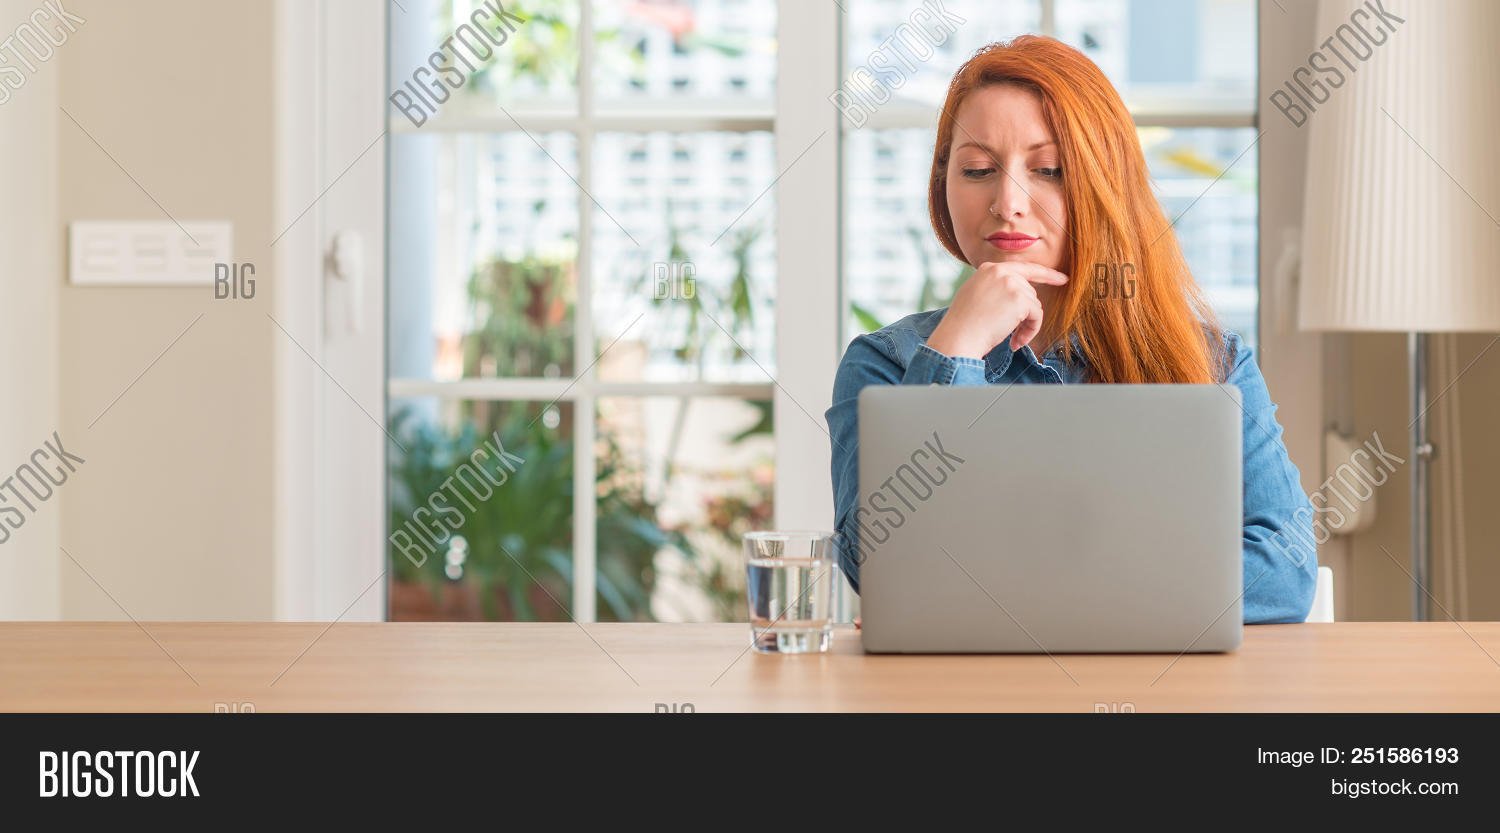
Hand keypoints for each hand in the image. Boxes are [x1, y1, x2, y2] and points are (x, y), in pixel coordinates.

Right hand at [925, 261, 1068, 358]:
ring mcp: (1011, 283)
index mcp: (988, 268)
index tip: (1062, 278)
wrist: (958, 337)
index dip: (1045, 274)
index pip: (1023, 268)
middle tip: (1013, 334)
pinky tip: (1016, 341)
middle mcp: (1000, 271)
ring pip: (1034, 305)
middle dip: (1025, 314)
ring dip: (1026, 325)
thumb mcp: (975, 295)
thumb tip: (1018, 295)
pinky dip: (1031, 331)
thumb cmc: (964, 324)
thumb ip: (994, 288)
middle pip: (1029, 291)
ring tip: (1012, 339)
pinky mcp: (1020, 298)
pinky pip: (1037, 315)